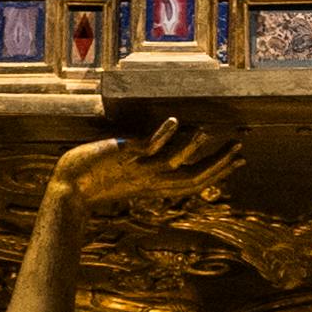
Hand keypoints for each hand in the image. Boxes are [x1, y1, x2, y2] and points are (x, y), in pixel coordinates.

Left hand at [44, 116, 239, 208]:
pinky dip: (161, 136)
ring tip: (208, 131)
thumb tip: (164, 161)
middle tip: (240, 147)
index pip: (195, 180)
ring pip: (172, 162)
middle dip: (218, 162)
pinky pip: (146, 147)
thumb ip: (147, 168)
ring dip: (191, 148)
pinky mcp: (123, 156)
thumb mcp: (129, 176)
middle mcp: (152, 179)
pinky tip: (174, 122)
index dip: (219, 171)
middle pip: (193, 175)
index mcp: (156, 184)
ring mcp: (138, 169)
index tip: (241, 159)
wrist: (70, 189)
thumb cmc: (97, 180)